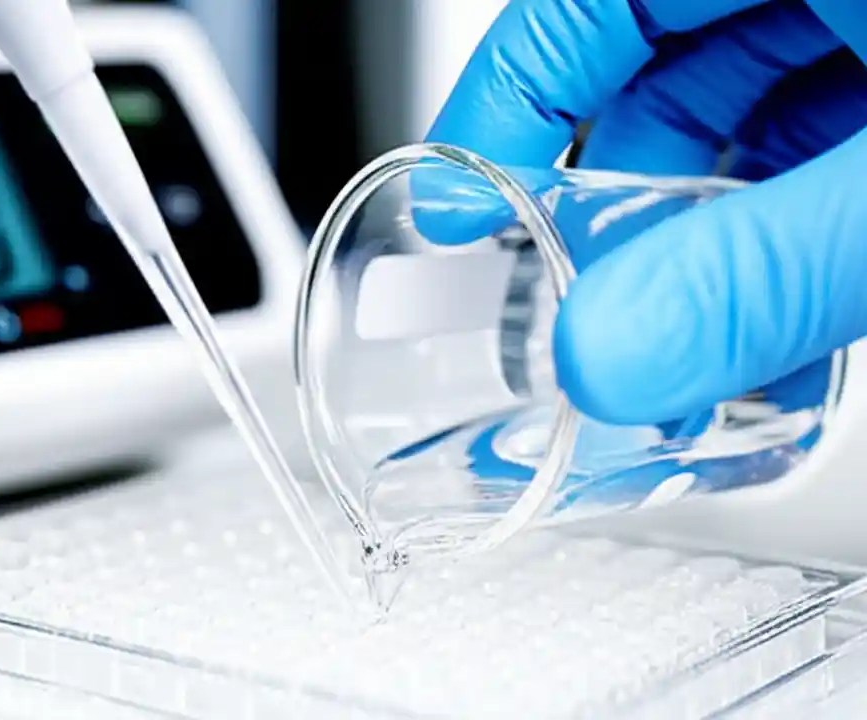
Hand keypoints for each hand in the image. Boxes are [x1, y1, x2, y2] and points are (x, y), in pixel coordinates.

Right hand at [427, 1, 866, 424]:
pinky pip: (831, 137)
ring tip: (697, 342)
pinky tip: (792, 316)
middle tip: (588, 306)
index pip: (578, 11)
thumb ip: (764, 267)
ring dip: (712, 232)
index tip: (457, 212)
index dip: (497, 110)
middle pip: (654, 72)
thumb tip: (606, 360)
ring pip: (749, 110)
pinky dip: (796, 226)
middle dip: (614, 204)